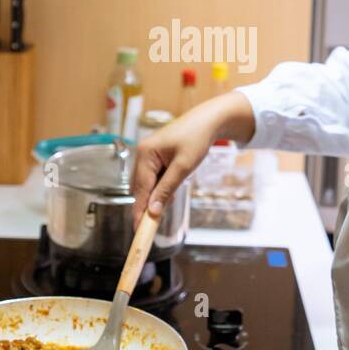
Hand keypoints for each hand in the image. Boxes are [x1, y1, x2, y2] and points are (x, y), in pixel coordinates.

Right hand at [131, 91, 254, 224]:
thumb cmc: (197, 138)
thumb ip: (167, 189)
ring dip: (154, 197)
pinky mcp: (156, 156)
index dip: (140, 210)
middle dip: (146, 206)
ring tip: (159, 215)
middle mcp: (143, 153)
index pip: (141, 189)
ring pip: (147, 184)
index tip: (140, 229)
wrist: (208, 120)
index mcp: (145, 153)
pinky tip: (166, 196)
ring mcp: (149, 154)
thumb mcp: (183, 167)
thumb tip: (153, 211)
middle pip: (141, 188)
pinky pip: (154, 177)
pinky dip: (160, 188)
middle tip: (149, 228)